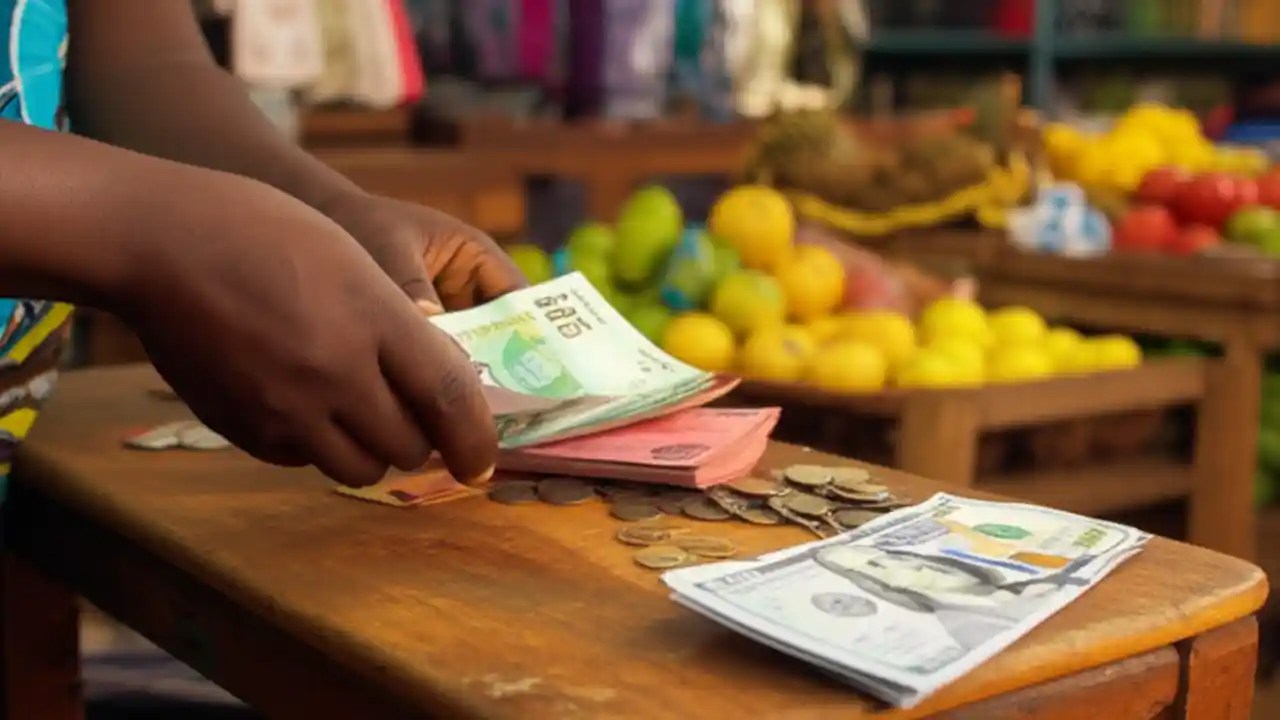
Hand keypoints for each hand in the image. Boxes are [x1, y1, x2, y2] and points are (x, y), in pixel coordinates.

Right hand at [118, 172, 496, 487]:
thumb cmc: (268, 233)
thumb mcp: (357, 264)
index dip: (476, 440)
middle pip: (407, 445)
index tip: (484, 464)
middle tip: (414, 415)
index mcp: (373, 318)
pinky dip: (318, 446)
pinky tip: (307, 405)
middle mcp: (334, 371)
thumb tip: (439, 386)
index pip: (449, 398)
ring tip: (362, 413)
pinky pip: (302, 461)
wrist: (164, 240)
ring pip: (358, 468)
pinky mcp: (242, 426)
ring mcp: (284, 405)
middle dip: (422, 438)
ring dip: (373, 450)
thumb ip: (404, 328)